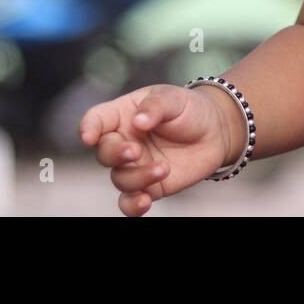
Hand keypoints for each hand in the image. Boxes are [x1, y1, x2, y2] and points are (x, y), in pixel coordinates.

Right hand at [79, 84, 234, 216]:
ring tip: (164, 168)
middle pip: (104, 153)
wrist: (216, 132)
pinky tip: (145, 202)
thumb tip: (139, 120)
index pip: (97, 119)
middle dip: (115, 155)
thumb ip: (155, 106)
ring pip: (120, 179)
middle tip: (136, 152)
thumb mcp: (174, 98)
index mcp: (123, 115)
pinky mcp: (148, 186)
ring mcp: (134, 166)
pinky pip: (130, 201)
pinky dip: (132, 206)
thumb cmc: (190, 109)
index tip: (89, 137)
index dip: (88, 127)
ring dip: (137, 177)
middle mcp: (124, 142)